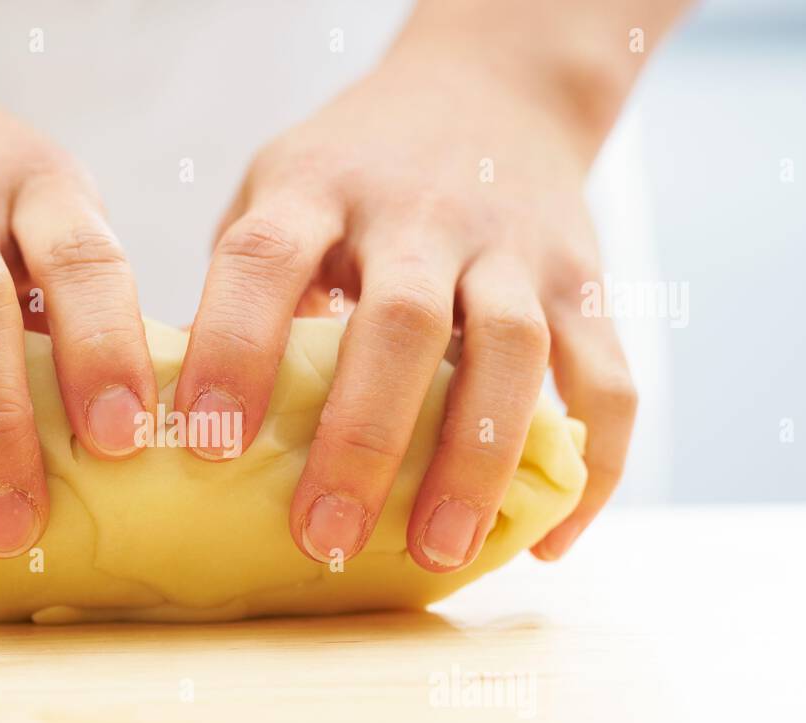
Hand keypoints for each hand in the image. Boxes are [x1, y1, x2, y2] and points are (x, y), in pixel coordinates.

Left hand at [176, 34, 635, 570]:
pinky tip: (548, 540)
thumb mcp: (280, 187)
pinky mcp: (584, 281)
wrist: (494, 88)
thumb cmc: (356, 169)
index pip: (266, 258)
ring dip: (476, 462)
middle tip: (324, 537)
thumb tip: (199, 416)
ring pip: (511, 352)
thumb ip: (249, 283)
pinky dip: (589, 468)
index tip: (210, 444)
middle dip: (361, 439)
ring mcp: (513, 245)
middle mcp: (421, 212)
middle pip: (398, 323)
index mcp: (321, 187)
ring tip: (437, 551)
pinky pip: (606, 380)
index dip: (234, 349)